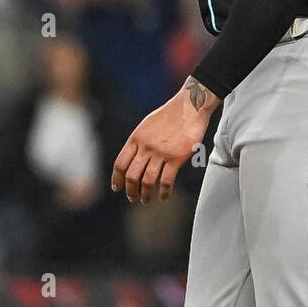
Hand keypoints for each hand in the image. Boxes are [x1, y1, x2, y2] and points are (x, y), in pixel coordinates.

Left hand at [112, 77, 218, 203]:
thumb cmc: (170, 114)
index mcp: (136, 138)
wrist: (190, 105)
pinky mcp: (177, 157)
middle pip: (132, 176)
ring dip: (146, 194)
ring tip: (146, 200)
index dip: (117, 179)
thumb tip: (134, 157)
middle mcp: (146, 147)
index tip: (117, 188)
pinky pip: (167, 180)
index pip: (120, 164)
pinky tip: (165, 196)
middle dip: (131, 191)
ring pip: (148, 181)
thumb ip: (140, 141)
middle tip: (133, 198)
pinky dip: (164, 192)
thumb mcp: (147, 125)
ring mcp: (161, 153)